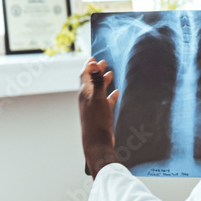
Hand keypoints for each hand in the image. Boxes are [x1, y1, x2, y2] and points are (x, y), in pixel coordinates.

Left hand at [78, 58, 119, 177]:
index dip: (89, 66)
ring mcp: (93, 108)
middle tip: (104, 63)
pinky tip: (116, 93)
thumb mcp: (98, 97)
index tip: (94, 57)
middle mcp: (87, 99)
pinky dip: (110, 95)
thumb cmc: (97, 120)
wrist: (98, 143)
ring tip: (111, 74)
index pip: (85, 75)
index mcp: (85, 93)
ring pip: (98, 91)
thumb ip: (96, 80)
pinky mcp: (100, 116)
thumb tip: (92, 63)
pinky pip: (105, 102)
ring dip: (104, 82)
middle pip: (91, 81)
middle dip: (97, 71)